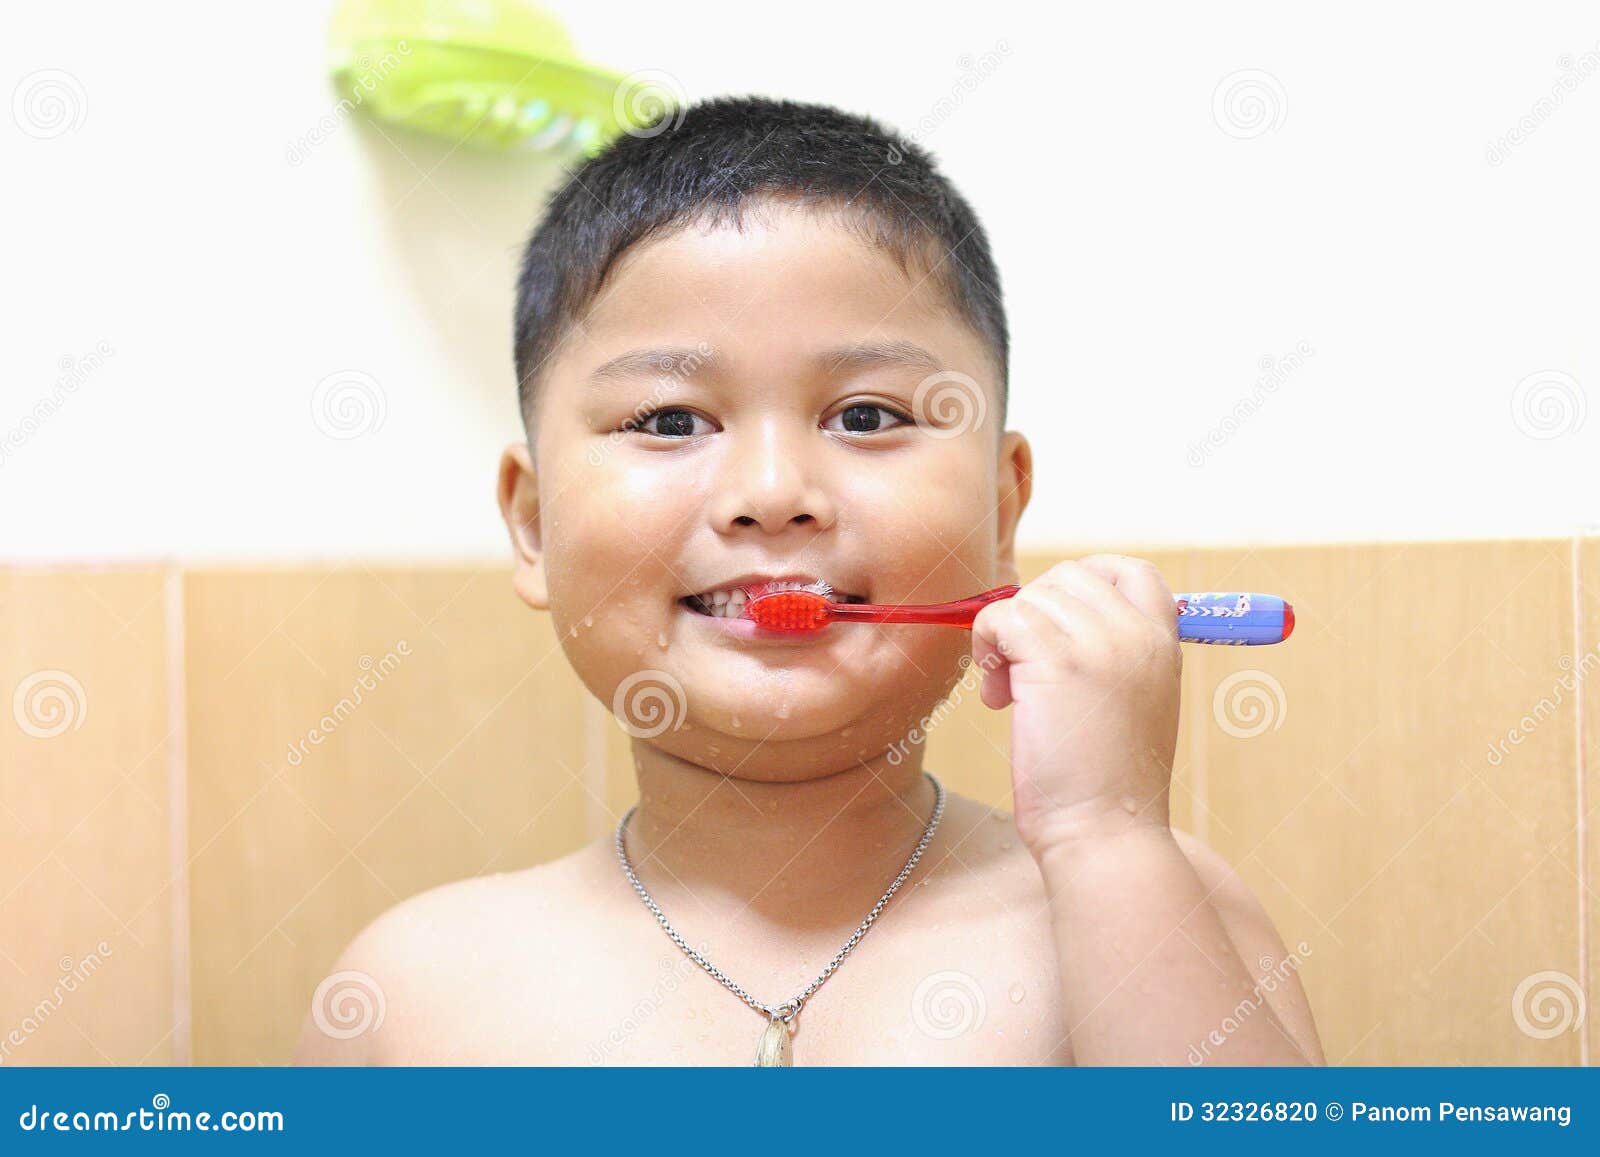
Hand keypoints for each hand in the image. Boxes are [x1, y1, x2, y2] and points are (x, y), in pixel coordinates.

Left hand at [970, 555, 1182, 857]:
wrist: (1105, 834)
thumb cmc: (1108, 784)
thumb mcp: (1136, 704)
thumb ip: (1112, 655)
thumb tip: (1048, 615)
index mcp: (1163, 643)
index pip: (1131, 569)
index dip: (1085, 583)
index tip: (1058, 626)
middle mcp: (1137, 633)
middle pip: (1067, 576)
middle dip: (1034, 616)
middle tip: (1026, 673)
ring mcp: (1098, 642)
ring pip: (1027, 598)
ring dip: (1005, 641)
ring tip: (1012, 696)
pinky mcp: (1054, 659)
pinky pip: (999, 617)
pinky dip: (986, 649)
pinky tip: (998, 700)